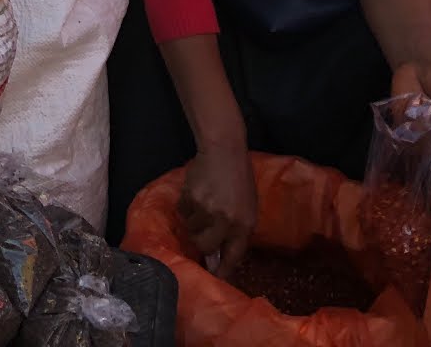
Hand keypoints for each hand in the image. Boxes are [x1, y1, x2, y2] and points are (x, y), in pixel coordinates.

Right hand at [178, 143, 256, 276]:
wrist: (224, 152)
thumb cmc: (240, 180)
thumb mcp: (247, 208)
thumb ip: (237, 230)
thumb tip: (220, 253)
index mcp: (244, 224)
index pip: (233, 256)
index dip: (223, 270)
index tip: (215, 278)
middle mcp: (225, 220)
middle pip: (205, 246)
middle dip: (201, 242)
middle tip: (202, 234)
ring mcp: (206, 209)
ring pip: (191, 228)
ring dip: (194, 221)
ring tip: (203, 204)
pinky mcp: (190, 197)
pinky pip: (182, 212)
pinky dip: (186, 206)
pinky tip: (195, 194)